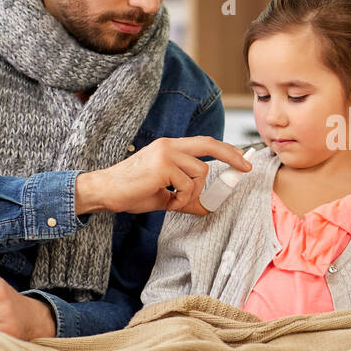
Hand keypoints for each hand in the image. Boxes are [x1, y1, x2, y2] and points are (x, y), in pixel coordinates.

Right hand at [75, 137, 251, 215]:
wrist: (103, 191)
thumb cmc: (131, 191)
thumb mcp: (164, 195)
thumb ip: (186, 197)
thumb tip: (208, 207)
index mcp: (170, 147)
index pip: (204, 142)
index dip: (225, 149)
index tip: (242, 158)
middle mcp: (169, 146)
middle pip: (209, 145)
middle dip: (232, 156)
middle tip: (247, 168)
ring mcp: (166, 154)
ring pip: (200, 173)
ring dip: (192, 193)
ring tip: (173, 200)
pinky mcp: (162, 166)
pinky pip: (187, 185)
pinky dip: (181, 199)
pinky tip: (166, 199)